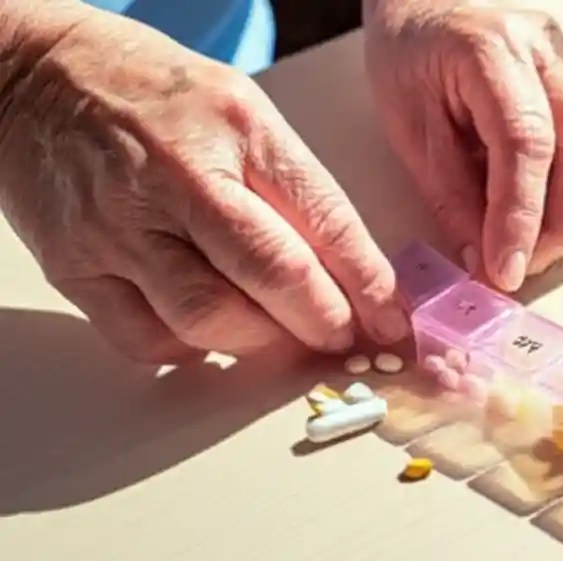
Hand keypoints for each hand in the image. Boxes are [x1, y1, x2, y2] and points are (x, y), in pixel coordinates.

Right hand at [0, 7, 407, 363]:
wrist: (35, 76)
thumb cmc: (154, 97)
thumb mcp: (244, 114)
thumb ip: (294, 190)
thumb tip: (353, 276)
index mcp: (240, 131)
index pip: (326, 223)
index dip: (370, 287)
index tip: (394, 323)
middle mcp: (180, 178)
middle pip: (274, 277)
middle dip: (324, 323)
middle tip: (341, 338)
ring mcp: (122, 225)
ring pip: (211, 319)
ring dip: (261, 343)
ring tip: (277, 334)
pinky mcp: (77, 265)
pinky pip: (147, 339)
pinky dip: (190, 350)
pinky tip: (207, 332)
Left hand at [363, 2, 562, 291]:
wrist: (426, 8)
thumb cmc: (410, 58)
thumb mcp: (407, 128)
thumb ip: (449, 193)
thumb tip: (486, 258)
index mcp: (490, 49)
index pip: (525, 142)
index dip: (521, 215)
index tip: (507, 269)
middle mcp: (547, 51)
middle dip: (560, 223)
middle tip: (522, 265)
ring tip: (535, 241)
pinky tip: (551, 204)